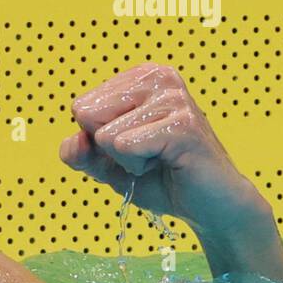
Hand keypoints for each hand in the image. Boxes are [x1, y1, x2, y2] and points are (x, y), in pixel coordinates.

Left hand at [60, 63, 282, 279]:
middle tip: (147, 153)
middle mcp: (158, 77)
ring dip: (127, 159)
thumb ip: (79, 153)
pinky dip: (138, 166)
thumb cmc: (160, 178)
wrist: (208, 205)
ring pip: (105, 134)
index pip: (81, 107)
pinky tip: (167, 163)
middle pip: (87, 115)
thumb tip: (74, 142)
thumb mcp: (106, 164)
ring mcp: (172, 98)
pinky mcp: (181, 124)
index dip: (98, 138)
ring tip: (159, 158)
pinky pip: (124, 147)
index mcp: (140, 77)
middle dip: (109, 148)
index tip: (134, 145)